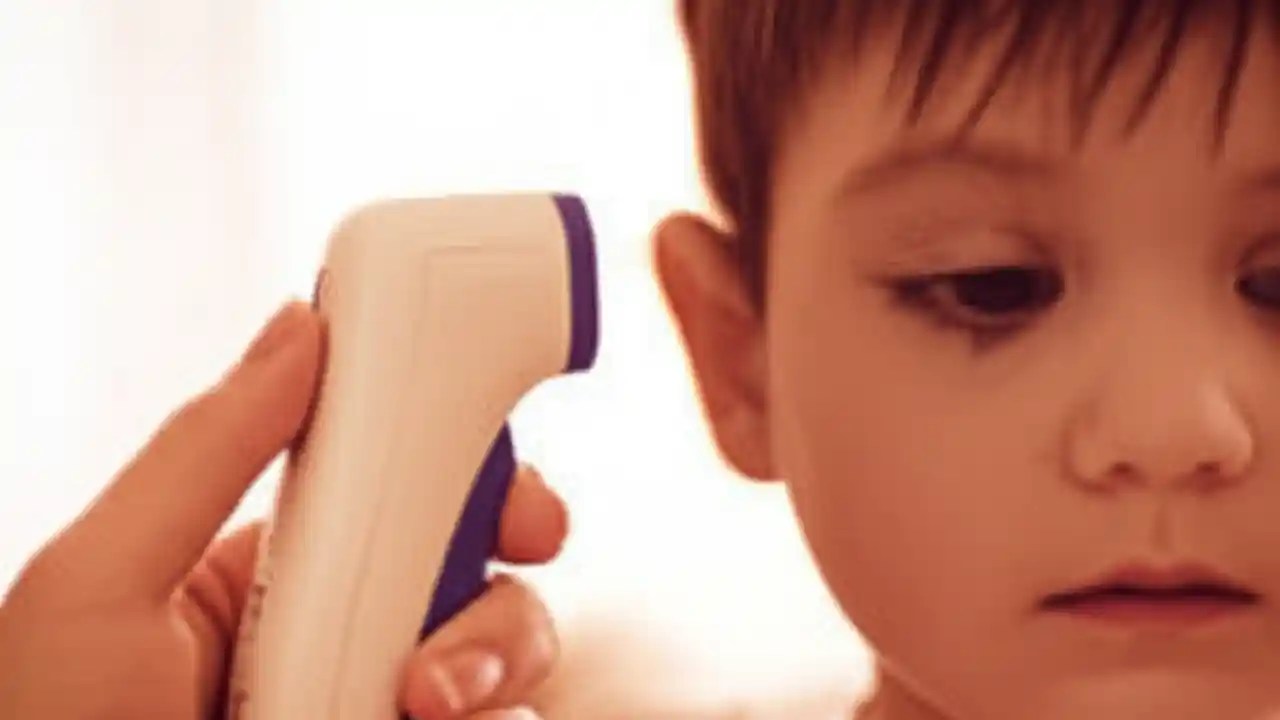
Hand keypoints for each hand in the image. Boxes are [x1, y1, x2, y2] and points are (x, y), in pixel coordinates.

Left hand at [0, 302, 564, 718]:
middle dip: (516, 542)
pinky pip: (508, 716)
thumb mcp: (99, 584)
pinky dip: (500, 712)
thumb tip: (298, 327)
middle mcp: (344, 628)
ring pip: (509, 640)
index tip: (502, 466)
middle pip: (478, 549)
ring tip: (422, 702)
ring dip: (497, 652)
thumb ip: (206, 450)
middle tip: (518, 548)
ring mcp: (384, 701)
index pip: (394, 474)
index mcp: (273, 564)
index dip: (466, 454)